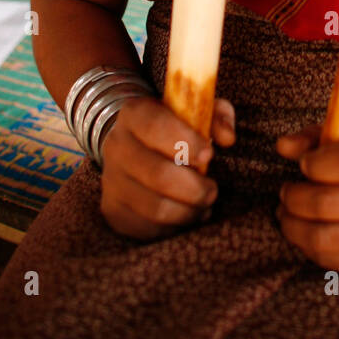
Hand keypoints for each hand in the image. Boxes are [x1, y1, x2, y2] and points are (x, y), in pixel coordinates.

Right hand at [99, 94, 235, 239]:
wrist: (134, 146)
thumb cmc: (174, 128)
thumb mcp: (196, 110)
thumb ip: (216, 115)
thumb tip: (227, 138)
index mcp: (134, 113)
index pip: (155, 126)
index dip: (185, 141)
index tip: (209, 154)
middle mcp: (116, 145)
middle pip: (157, 174)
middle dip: (194, 187)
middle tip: (212, 190)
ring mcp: (111, 180)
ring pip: (155, 207)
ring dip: (188, 211)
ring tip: (203, 205)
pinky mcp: (113, 210)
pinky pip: (148, 228)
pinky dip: (174, 226)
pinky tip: (185, 214)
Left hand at [275, 123, 338, 272]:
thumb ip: (313, 139)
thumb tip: (283, 146)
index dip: (316, 164)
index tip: (304, 163)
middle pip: (329, 203)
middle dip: (295, 197)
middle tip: (286, 191)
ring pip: (324, 236)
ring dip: (293, 224)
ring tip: (286, 212)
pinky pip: (327, 257)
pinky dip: (305, 243)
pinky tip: (302, 228)